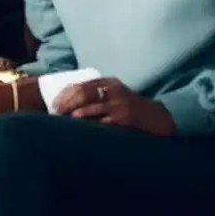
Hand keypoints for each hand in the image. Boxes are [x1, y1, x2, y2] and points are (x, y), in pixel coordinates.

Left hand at [53, 78, 176, 136]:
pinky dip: (90, 127)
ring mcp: (120, 105)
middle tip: (55, 115)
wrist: (160, 118)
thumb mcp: (115, 95)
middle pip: (82, 94)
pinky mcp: (126, 119)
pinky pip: (102, 123)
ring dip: (74, 117)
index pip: (80, 86)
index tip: (54, 105)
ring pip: (90, 109)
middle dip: (66, 105)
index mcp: (108, 83)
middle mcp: (113, 91)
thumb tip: (68, 104)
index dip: (64, 95)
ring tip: (64, 124)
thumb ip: (96, 96)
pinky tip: (82, 131)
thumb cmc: (132, 108)